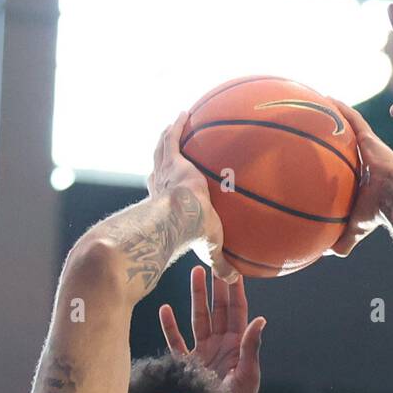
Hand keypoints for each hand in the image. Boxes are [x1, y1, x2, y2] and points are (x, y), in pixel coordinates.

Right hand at [147, 110, 236, 282]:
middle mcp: (162, 185)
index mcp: (167, 204)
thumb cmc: (192, 235)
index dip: (161, 185)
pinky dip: (177, 125)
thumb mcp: (211, 248)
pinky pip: (175, 137)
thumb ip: (221, 261)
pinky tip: (184, 113)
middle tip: (164, 147)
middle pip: (158, 167)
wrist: (180, 219)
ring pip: (162, 150)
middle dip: (160, 157)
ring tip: (173, 124)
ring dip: (166, 137)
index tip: (163, 179)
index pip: (162, 192)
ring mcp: (167, 171)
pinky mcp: (174, 161)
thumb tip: (234, 279)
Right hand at [160, 266, 265, 392]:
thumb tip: (260, 319)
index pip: (237, 311)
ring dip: (196, 296)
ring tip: (193, 272)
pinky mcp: (187, 363)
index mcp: (238, 344)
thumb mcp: (248, 374)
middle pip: (217, 308)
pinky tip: (164, 309)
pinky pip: (176, 340)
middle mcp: (221, 344)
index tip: (234, 268)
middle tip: (212, 260)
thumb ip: (251, 346)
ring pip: (198, 317)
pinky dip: (170, 326)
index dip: (235, 290)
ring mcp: (203, 352)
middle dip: (215, 285)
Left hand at [325, 100, 392, 257]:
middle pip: (349, 141)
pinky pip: (353, 119)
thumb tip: (329, 253)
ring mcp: (371, 147)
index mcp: (366, 176)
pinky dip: (340, 109)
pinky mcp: (371, 139)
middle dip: (336, 130)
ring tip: (319, 101)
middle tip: (319, 119)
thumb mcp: (358, 227)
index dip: (340, 156)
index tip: (326, 149)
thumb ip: (345, 238)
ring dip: (337, 113)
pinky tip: (326, 98)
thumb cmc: (380, 214)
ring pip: (351, 125)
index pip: (351, 164)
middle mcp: (368, 158)